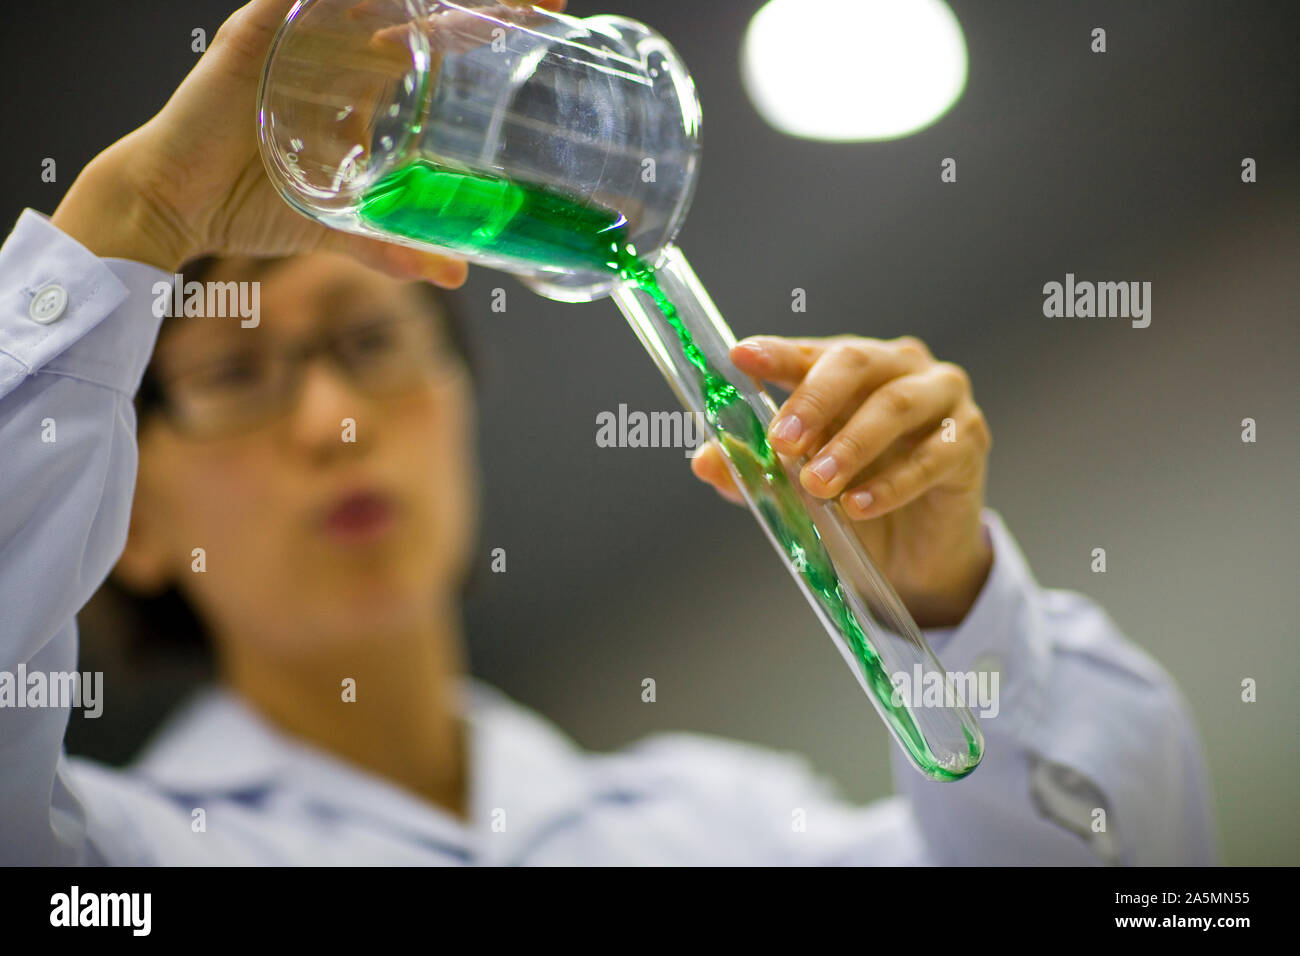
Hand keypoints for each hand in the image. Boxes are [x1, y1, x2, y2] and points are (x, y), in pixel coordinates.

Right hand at [50, 0, 563, 276]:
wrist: (177, 205)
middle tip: (542, 0)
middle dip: (479, 3)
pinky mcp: (260, 32)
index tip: (546, 14)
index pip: (435, 45)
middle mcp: (337, 51)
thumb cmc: (252, 208)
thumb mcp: (340, 227)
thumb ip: (394, 246)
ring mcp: (301, 35)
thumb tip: (457, 276)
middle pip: (417, 9)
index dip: (487, 27)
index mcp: (361, 86)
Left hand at [692, 335, 993, 628]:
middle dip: (813, 400)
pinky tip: (859, 506)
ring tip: (817, 484)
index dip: (776, 352)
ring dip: (851, 445)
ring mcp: (941, 398)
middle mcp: (899, 367)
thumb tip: (704, 460)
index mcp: (851, 366)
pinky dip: (891, 483)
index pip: (809, 353)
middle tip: (782, 441)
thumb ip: (755, 470)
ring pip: (894, 406)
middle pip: (855, 363)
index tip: (740, 358)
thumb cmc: (854, 499)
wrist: (914, 555)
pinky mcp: (969, 441)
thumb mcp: (796, 488)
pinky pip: (931, 456)